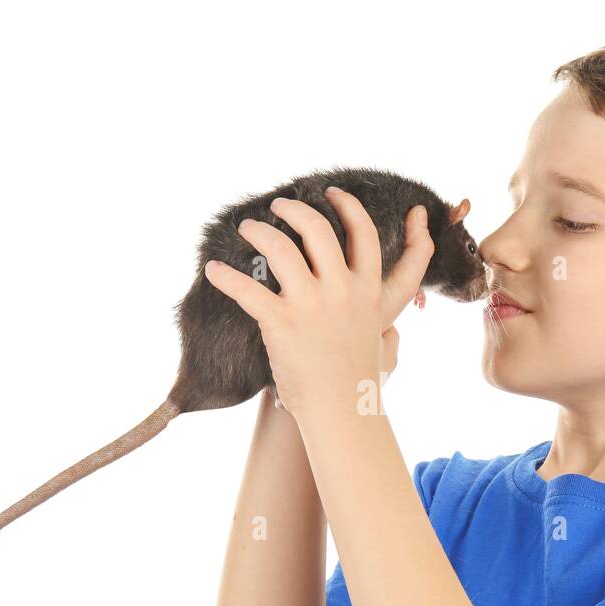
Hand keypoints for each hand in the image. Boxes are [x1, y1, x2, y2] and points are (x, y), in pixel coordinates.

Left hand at [204, 187, 434, 422]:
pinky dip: (226, 277)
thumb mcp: (383, 344)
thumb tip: (389, 330)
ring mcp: (311, 305)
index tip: (333, 194)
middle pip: (318, 229)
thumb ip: (385, 327)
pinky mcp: (281, 322)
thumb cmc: (359, 383)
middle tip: (279, 206)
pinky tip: (214, 271)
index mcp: (368, 291)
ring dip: (259, 232)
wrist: (342, 411)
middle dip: (295, 210)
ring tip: (247, 228)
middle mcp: (342, 290)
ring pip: (281, 248)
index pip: (364, 234)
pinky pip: (247, 289)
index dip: (348, 207)